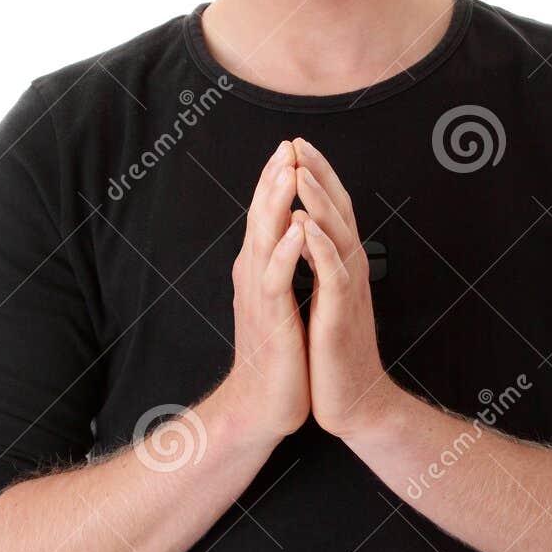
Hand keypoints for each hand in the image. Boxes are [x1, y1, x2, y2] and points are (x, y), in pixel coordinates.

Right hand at [220, 139, 310, 442]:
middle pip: (261, 218)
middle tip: (287, 145)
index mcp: (260, 271)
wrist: (263, 405)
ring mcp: (260, 297)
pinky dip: (286, 251)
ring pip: (265, 240)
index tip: (290, 149)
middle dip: (274, 181)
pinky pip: (277, 279)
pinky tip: (296, 229)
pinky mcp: (271, 320)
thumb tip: (279, 239)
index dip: (275, 182)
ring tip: (288, 172)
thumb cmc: (277, 356)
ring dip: (277, 204)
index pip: (267, 217)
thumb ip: (277, 270)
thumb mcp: (277, 303)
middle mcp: (254, 277)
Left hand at [291, 137, 397, 441]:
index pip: (330, 211)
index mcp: (341, 266)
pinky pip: (333, 273)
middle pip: (337, 212)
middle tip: (297, 143)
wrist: (354, 403)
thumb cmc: (335, 355)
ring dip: (319, 201)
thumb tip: (306, 234)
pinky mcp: (341, 315)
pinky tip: (305, 223)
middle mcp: (349, 271)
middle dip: (318, 175)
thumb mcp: (324, 301)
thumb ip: (320, 266)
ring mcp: (348, 292)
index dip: (316, 177)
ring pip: (336, 235)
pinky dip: (319, 246)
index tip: (295, 147)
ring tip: (301, 171)